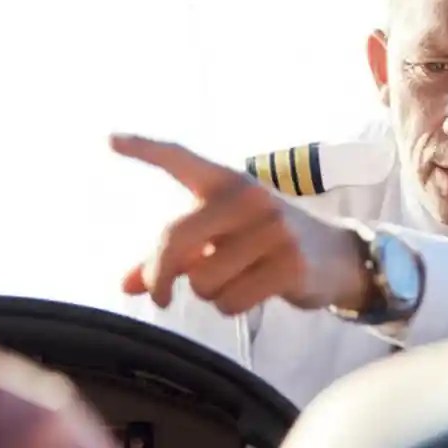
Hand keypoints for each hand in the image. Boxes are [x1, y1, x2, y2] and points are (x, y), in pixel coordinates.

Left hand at [111, 134, 370, 315]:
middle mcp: (248, 198)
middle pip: (175, 239)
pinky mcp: (289, 264)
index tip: (109, 140)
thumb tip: (126, 285)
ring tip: (234, 280)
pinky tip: (254, 292)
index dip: (144, 150)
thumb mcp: (221, 238)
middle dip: (158, 275)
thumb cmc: (264, 243)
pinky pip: (231, 301)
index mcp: (226, 182)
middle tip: (157, 296)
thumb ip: (175, 257)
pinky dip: (232, 307)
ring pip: (202, 280)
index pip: (180, 159)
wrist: (337, 256)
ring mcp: (272, 229)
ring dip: (208, 293)